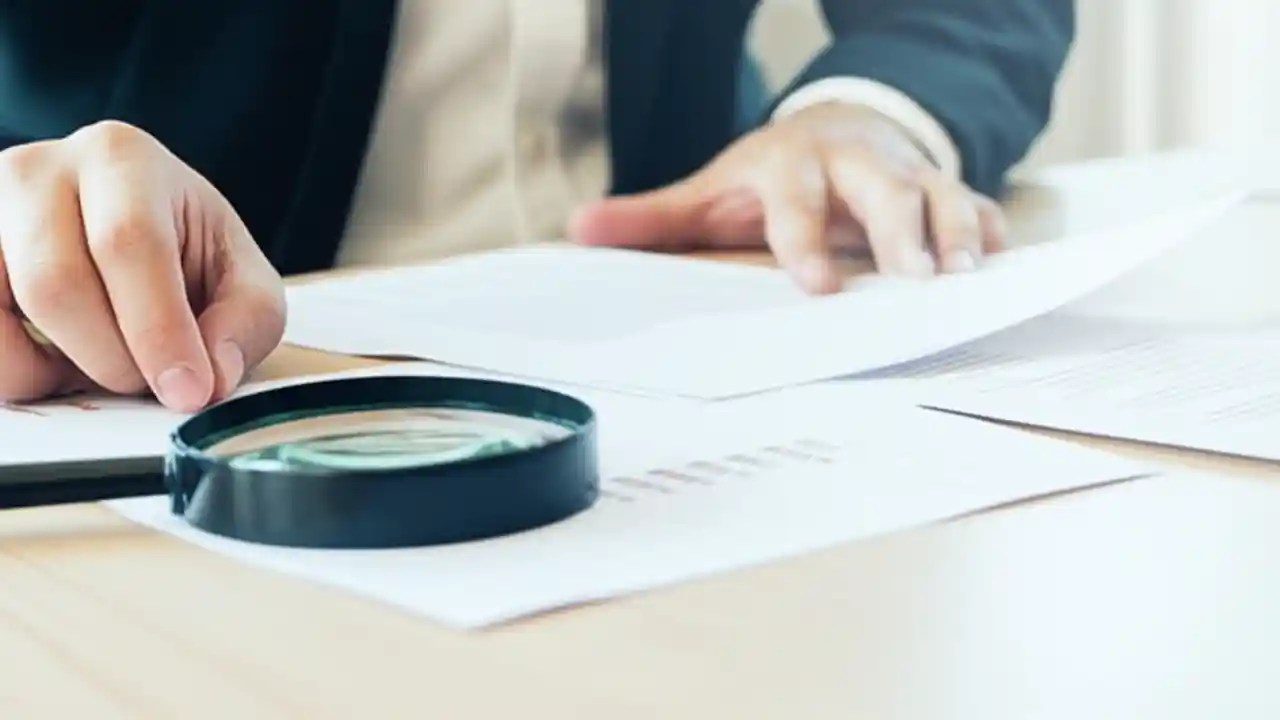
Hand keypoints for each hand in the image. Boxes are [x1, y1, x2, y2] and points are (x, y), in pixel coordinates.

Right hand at [0, 121, 284, 410]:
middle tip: (147, 379)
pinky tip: (53, 361)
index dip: (158, 328)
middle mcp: (37, 170)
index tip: (188, 390)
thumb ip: (245, 323)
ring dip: (57, 368)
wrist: (125, 230)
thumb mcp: (243, 281)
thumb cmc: (185, 252)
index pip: (128, 242)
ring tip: (103, 363)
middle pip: (56, 283)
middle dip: (111, 357)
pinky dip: (16, 373)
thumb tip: (209, 376)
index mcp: (121, 159)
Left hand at [569, 102, 1007, 293]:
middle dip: (902, 232)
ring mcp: (905, 173)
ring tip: (968, 275)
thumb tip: (578, 230)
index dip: (805, 241)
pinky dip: (992, 232)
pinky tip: (999, 264)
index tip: (817, 286)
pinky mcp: (943, 187)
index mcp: (792, 165)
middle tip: (919, 280)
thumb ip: (652, 218)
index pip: (797, 202)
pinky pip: (979, 204)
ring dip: (957, 232)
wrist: (838, 127)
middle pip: (884, 190)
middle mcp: (854, 164)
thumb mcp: (711, 192)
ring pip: (941, 194)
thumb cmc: (771, 175)